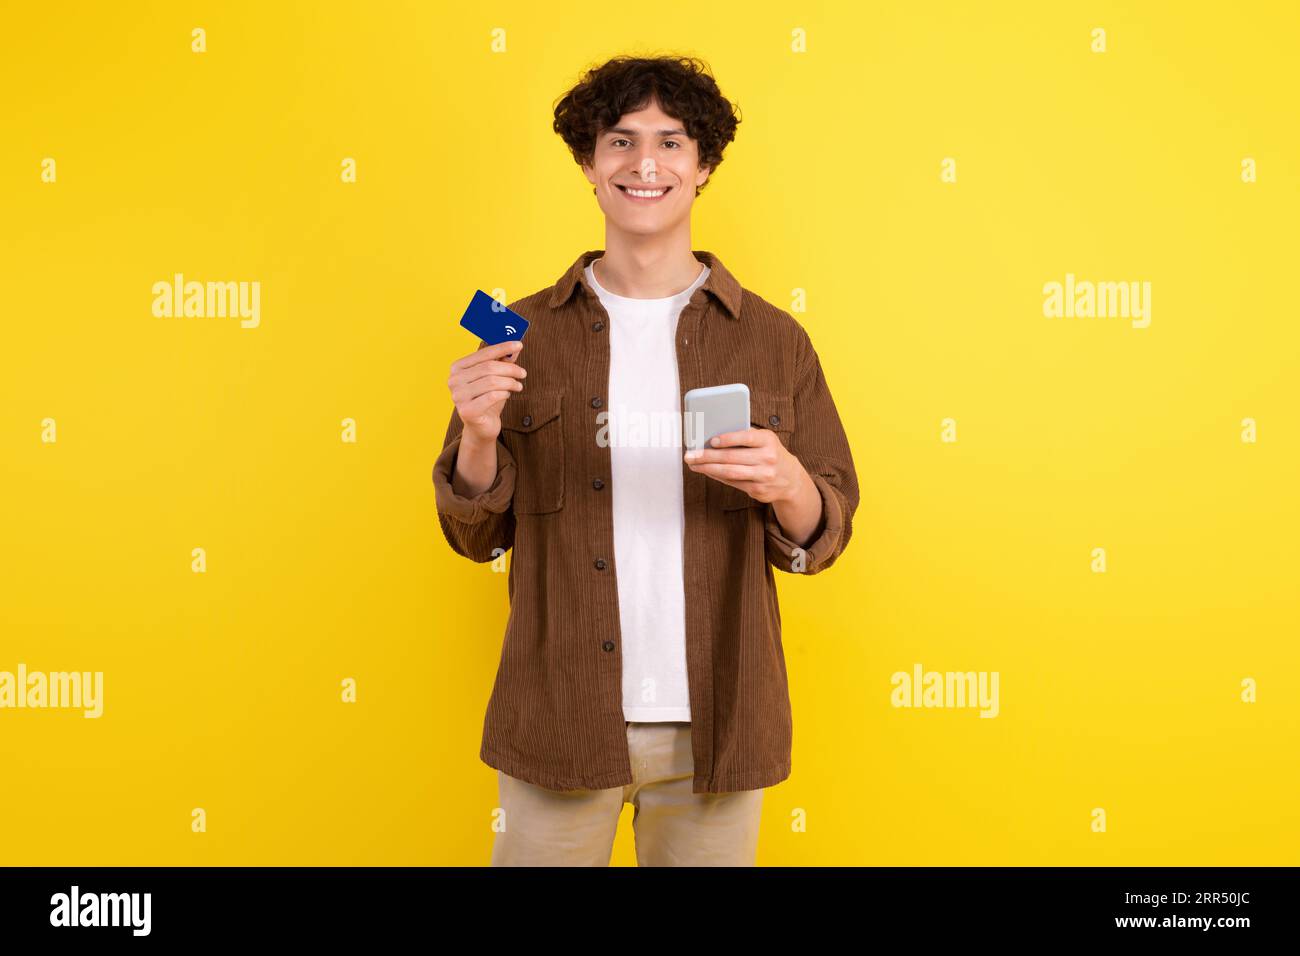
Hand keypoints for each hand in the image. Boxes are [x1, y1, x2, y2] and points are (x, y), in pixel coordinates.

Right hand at [447, 341, 525, 445]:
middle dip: (510, 369)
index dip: (502, 348)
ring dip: (510, 382)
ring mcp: (458, 396)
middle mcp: (453, 380)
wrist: (481, 426)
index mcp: (457, 368)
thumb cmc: (487, 399)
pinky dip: (504, 394)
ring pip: (491, 382)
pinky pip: (491, 396)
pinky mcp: (466, 411)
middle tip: (523, 373)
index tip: (519, 344)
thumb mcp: (495, 378)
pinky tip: (507, 395)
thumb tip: (514, 347)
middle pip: (489, 367)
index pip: (483, 353)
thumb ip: (502, 362)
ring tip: (518, 386)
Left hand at [683, 426, 806, 504]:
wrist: (791, 479)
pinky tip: (706, 471)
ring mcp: (763, 476)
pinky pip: (733, 482)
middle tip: (690, 455)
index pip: (746, 437)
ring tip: (693, 464)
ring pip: (730, 472)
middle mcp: (768, 458)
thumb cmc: (771, 453)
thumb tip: (713, 438)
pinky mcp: (758, 490)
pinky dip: (717, 476)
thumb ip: (745, 437)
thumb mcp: (765, 440)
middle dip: (707, 456)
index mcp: (768, 441)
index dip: (728, 439)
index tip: (711, 440)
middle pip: (732, 457)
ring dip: (708, 468)